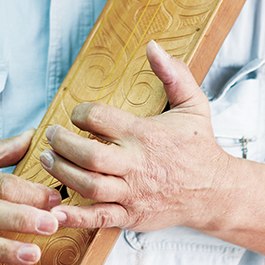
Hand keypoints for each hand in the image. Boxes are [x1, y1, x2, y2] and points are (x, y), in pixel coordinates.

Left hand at [39, 41, 234, 231]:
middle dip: (62, 143)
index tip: (76, 113)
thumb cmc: (199, 147)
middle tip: (52, 135)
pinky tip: (55, 210)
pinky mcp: (131, 215)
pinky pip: (98, 217)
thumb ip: (173, 74)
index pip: (100, 118)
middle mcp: (136, 165)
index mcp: (145, 135)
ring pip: (88, 185)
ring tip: (48, 160)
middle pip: (88, 155)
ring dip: (61, 172)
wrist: (216, 191)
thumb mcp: (193, 105)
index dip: (81, 113)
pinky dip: (75, 216)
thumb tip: (153, 46)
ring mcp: (133, 193)